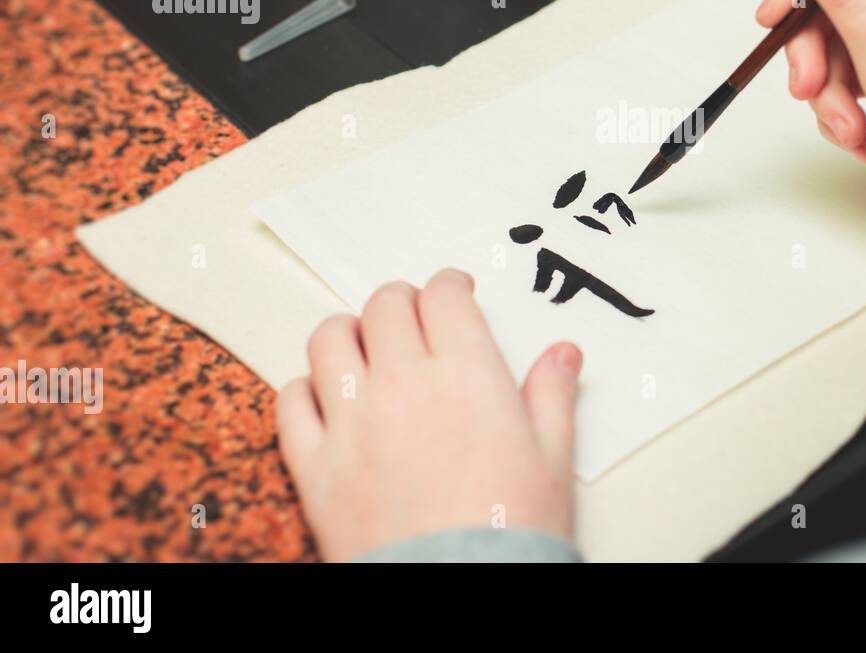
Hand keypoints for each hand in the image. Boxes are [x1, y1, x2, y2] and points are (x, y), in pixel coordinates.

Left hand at [276, 269, 580, 561]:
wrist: (459, 591)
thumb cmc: (511, 534)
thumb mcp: (553, 460)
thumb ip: (552, 396)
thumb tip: (563, 355)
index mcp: (467, 375)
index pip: (444, 297)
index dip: (449, 285)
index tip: (454, 291)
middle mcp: (403, 384)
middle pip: (385, 306)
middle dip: (401, 300)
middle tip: (412, 312)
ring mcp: (353, 422)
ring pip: (329, 341)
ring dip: (348, 332)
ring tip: (363, 344)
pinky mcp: (316, 466)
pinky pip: (291, 403)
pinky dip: (305, 389)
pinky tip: (325, 398)